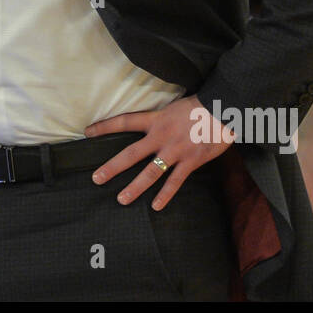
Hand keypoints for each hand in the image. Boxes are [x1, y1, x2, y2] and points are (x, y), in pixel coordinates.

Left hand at [86, 96, 235, 210]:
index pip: (125, 121)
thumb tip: (153, 126)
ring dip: (135, 187)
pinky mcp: (190, 161)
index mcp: (156, 119)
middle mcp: (161, 136)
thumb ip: (163, 118)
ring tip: (121, 199)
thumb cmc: (201, 105)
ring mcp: (175, 151)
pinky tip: (156, 206)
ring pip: (150, 172)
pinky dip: (166, 195)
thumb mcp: (175, 107)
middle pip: (131, 153)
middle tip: (96, 179)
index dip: (105, 127)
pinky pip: (175, 181)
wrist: (224, 108)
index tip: (87, 132)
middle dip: (113, 167)